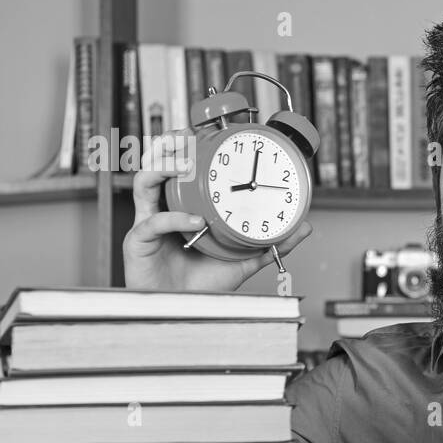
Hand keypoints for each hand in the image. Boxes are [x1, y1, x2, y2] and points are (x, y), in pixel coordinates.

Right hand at [122, 129, 312, 291]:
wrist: (186, 311)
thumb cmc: (204, 285)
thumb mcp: (244, 259)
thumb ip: (271, 243)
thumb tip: (304, 228)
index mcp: (183, 207)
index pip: (181, 169)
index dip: (189, 148)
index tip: (206, 131)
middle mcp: (163, 209)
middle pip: (156, 165)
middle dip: (168, 146)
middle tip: (188, 135)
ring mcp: (147, 222)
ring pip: (144, 182)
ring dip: (163, 168)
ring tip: (185, 165)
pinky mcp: (138, 241)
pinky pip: (153, 222)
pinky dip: (175, 218)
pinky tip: (195, 222)